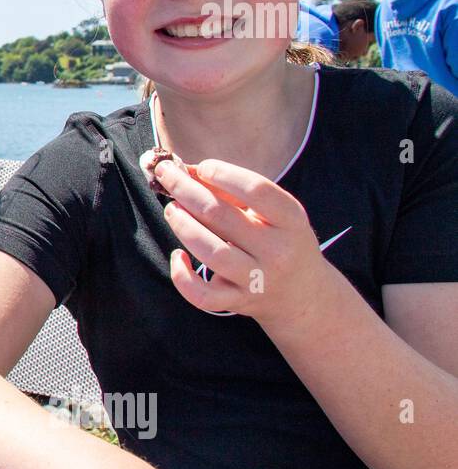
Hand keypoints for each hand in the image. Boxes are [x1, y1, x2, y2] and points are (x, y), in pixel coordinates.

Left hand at [154, 158, 337, 327]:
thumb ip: (233, 191)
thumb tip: (185, 171)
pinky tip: (177, 255)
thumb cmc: (279, 240)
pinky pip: (202, 295)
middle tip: (165, 174)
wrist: (303, 293)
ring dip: (182, 226)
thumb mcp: (272, 213)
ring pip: (210, 252)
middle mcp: (277, 251)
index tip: (202, 167)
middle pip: (221, 216)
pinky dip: (182, 276)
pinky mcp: (238, 302)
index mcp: (291, 220)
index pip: (256, 190)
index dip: (223, 174)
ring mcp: (257, 279)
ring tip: (171, 209)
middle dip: (185, 190)